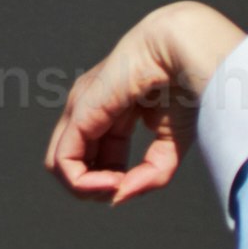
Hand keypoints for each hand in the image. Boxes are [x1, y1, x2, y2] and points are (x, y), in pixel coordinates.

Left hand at [47, 3, 247, 202]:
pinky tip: (111, 184)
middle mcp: (88, 110)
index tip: (137, 186)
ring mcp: (80, 109)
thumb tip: (120, 197)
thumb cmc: (187, 86)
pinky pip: (65, 160)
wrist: (186, 50)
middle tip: (122, 192)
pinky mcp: (79, 112)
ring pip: (60, 165)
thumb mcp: (172, 143)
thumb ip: (151, 174)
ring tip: (116, 189)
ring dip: (86, 189)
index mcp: (110, 112)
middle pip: (75, 164)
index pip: (99, 159)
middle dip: (95, 188)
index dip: (115, 182)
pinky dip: (83, 182)